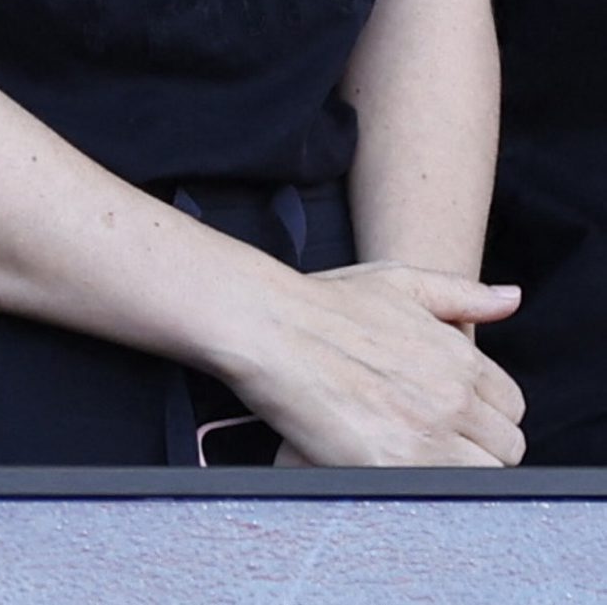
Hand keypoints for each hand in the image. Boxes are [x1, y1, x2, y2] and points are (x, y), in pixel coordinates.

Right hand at [224, 261, 524, 466]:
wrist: (264, 326)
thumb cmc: (320, 305)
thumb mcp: (396, 283)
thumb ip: (461, 293)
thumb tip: (508, 299)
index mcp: (460, 359)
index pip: (511, 407)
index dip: (484, 412)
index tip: (453, 413)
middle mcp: (452, 398)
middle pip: (504, 447)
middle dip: (475, 445)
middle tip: (430, 436)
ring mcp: (426, 436)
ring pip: (482, 476)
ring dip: (455, 470)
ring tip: (412, 453)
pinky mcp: (392, 466)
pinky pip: (439, 494)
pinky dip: (422, 485)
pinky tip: (392, 463)